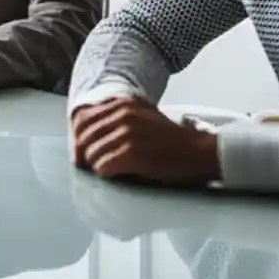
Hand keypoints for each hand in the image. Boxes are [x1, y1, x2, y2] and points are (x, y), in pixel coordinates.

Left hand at [70, 97, 219, 184]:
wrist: (200, 151)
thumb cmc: (171, 140)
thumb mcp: (143, 116)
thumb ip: (117, 117)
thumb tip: (86, 133)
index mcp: (124, 103)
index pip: (83, 118)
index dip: (78, 138)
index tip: (81, 152)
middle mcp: (123, 115)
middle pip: (83, 138)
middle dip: (84, 155)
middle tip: (90, 167)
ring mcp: (127, 133)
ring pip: (92, 154)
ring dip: (98, 166)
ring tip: (111, 170)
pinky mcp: (132, 154)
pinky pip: (103, 168)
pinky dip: (107, 174)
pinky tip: (118, 175)